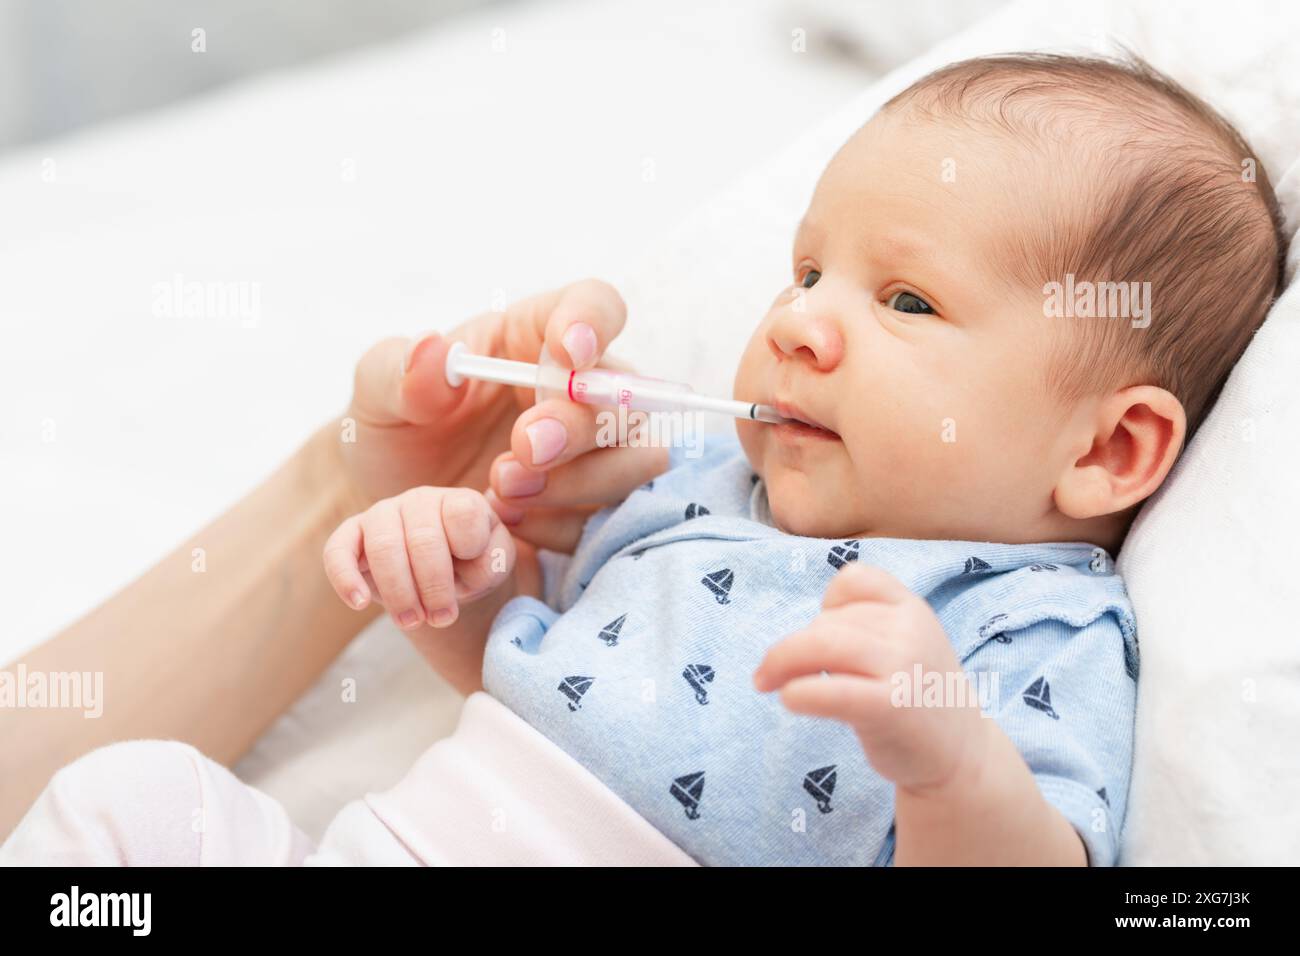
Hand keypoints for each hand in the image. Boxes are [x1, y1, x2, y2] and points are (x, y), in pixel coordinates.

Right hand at [322, 487, 515, 630]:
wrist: (444, 575)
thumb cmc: (473, 566)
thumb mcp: (496, 563)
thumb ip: (493, 559)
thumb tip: (470, 561)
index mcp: (459, 501)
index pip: (463, 513)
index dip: (470, 550)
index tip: (474, 579)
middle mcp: (421, 500)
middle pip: (423, 539)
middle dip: (434, 586)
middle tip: (442, 619)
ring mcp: (383, 514)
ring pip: (383, 547)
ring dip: (399, 592)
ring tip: (413, 621)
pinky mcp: (352, 535)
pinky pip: (337, 550)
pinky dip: (345, 577)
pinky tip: (359, 603)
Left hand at [339, 278, 664, 551]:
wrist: (398, 512)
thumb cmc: (396, 434)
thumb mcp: (377, 397)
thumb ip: (399, 371)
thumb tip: (432, 349)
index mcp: (533, 337)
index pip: (595, 305)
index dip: (595, 322)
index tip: (569, 353)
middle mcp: (578, 389)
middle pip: (625, 392)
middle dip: (577, 426)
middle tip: (521, 452)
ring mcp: (595, 451)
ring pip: (639, 457)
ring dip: (581, 480)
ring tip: (504, 496)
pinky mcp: (594, 506)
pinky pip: (616, 516)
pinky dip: (566, 527)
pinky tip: (511, 529)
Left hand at [752, 564, 988, 791]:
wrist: (963, 755)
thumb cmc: (919, 695)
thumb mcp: (906, 643)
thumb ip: (866, 626)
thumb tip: (799, 636)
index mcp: (912, 608)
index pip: (855, 578)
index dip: (827, 602)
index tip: (822, 632)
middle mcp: (910, 630)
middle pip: (826, 621)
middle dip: (790, 646)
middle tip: (768, 672)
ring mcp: (902, 667)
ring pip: (820, 645)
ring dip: (780, 663)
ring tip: (767, 683)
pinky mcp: (890, 707)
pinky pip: (829, 690)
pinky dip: (798, 692)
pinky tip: (790, 700)